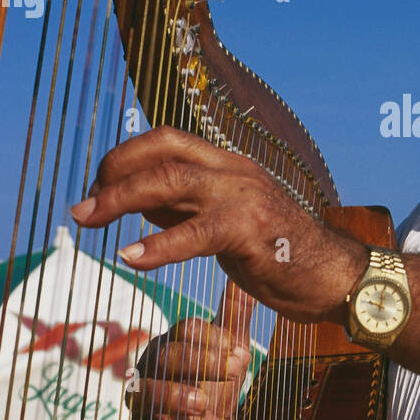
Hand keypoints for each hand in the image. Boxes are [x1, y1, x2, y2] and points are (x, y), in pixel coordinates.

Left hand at [69, 126, 368, 324]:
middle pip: (162, 152)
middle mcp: (235, 172)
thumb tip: (140, 206)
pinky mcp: (252, 231)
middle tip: (81, 207)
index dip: (125, 157)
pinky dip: (158, 245)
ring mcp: (245, 197)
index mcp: (229, 166)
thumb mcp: (227, 226)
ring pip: (171, 181)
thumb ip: (187, 211)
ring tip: (88, 220)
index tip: (96, 187)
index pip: (167, 140)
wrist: (338, 278)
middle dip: (113, 174)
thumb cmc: (284, 256)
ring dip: (121, 198)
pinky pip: (195, 233)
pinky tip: (130, 257)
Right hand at [123, 314, 250, 419]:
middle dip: (199, 362)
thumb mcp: (232, 349)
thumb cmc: (216, 385)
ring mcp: (142, 403)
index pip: (186, 329)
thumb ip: (236, 313)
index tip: (242, 355)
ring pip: (141, 394)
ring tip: (203, 405)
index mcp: (173, 343)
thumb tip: (244, 272)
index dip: (214, 339)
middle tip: (233, 374)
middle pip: (164, 356)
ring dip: (173, 398)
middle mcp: (151, 369)